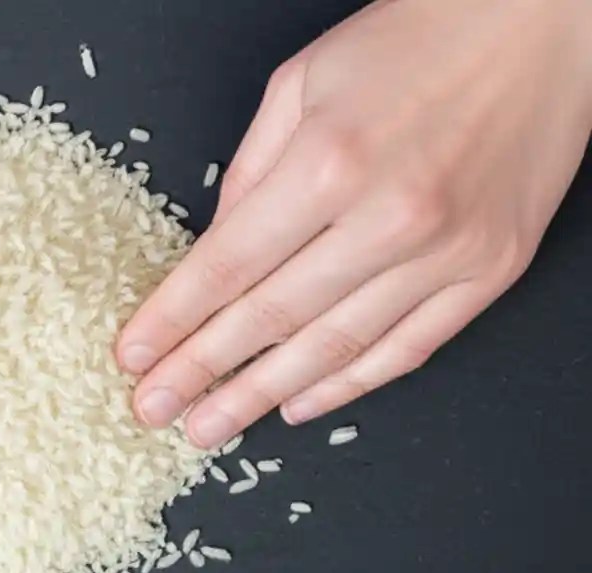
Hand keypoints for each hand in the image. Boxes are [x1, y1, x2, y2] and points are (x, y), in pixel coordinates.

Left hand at [118, 0, 591, 446]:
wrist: (543, 26)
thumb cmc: (418, 38)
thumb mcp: (301, 83)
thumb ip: (250, 172)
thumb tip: (216, 247)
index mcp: (329, 164)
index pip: (227, 266)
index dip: (173, 320)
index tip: (134, 358)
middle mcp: (390, 218)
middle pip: (271, 318)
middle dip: (201, 372)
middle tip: (156, 410)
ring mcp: (447, 253)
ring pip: (335, 348)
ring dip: (263, 395)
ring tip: (211, 427)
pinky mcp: (489, 270)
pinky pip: (408, 348)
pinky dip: (350, 384)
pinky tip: (299, 405)